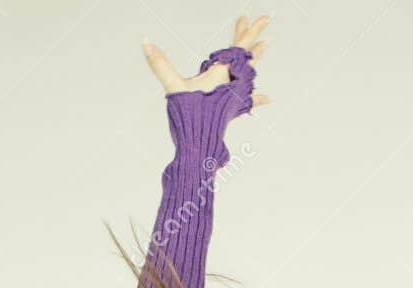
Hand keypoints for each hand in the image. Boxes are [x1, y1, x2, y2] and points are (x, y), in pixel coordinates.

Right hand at [142, 14, 271, 108]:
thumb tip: (145, 42)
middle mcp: (231, 84)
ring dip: (253, 58)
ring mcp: (232, 98)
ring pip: (247, 73)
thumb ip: (160, 64)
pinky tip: (268, 98)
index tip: (256, 16)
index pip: (238, 47)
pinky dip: (257, 97)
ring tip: (263, 47)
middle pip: (245, 55)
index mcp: (222, 74)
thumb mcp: (173, 87)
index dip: (248, 31)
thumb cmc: (189, 117)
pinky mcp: (229, 111)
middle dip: (251, 36)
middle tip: (263, 19)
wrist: (198, 147)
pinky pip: (247, 100)